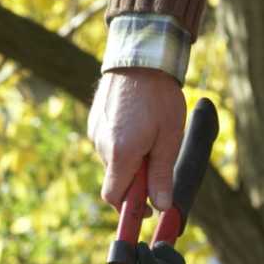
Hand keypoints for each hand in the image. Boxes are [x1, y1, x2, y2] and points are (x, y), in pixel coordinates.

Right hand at [88, 67, 186, 212]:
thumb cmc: (159, 96)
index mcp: (120, 154)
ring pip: (112, 161)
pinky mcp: (94, 121)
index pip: (114, 197)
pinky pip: (107, 143)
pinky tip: (137, 124)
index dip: (130, 207)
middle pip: (115, 179)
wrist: (139, 56)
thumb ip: (162, 175)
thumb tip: (161, 205)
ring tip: (149, 134)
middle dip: (135, 179)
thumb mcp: (169, 138)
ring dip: (129, 159)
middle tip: (157, 159)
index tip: (148, 207)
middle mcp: (101, 145)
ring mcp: (95, 132)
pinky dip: (122, 143)